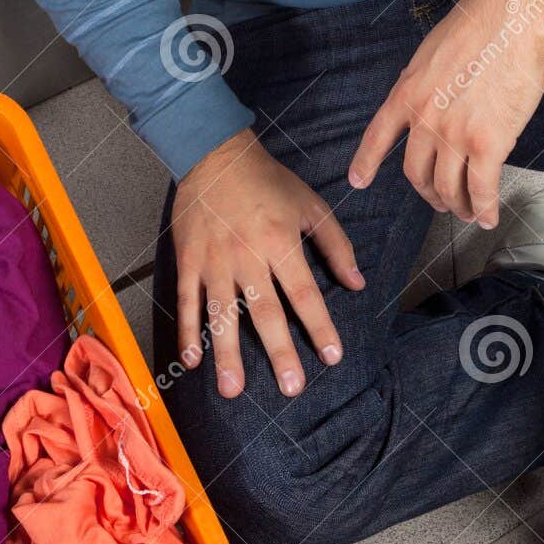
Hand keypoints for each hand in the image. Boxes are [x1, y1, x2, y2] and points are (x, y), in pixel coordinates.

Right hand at [172, 128, 364, 399]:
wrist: (214, 154)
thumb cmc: (268, 182)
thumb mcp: (311, 204)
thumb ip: (335, 245)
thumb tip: (357, 284)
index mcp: (280, 240)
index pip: (304, 292)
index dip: (319, 325)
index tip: (332, 356)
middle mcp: (247, 254)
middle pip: (264, 311)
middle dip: (279, 351)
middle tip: (290, 387)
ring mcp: (214, 260)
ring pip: (222, 314)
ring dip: (227, 353)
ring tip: (233, 390)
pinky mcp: (187, 260)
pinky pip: (187, 301)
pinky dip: (188, 331)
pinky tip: (192, 361)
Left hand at [347, 0, 543, 228]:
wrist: (513, 19)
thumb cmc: (478, 26)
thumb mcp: (431, 53)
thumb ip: (424, 86)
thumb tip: (431, 107)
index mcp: (407, 93)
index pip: (378, 137)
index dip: (366, 163)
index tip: (358, 181)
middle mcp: (425, 118)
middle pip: (416, 173)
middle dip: (428, 193)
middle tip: (440, 200)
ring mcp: (455, 134)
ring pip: (448, 187)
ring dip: (457, 205)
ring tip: (465, 211)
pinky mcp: (489, 144)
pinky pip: (482, 189)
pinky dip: (484, 208)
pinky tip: (487, 216)